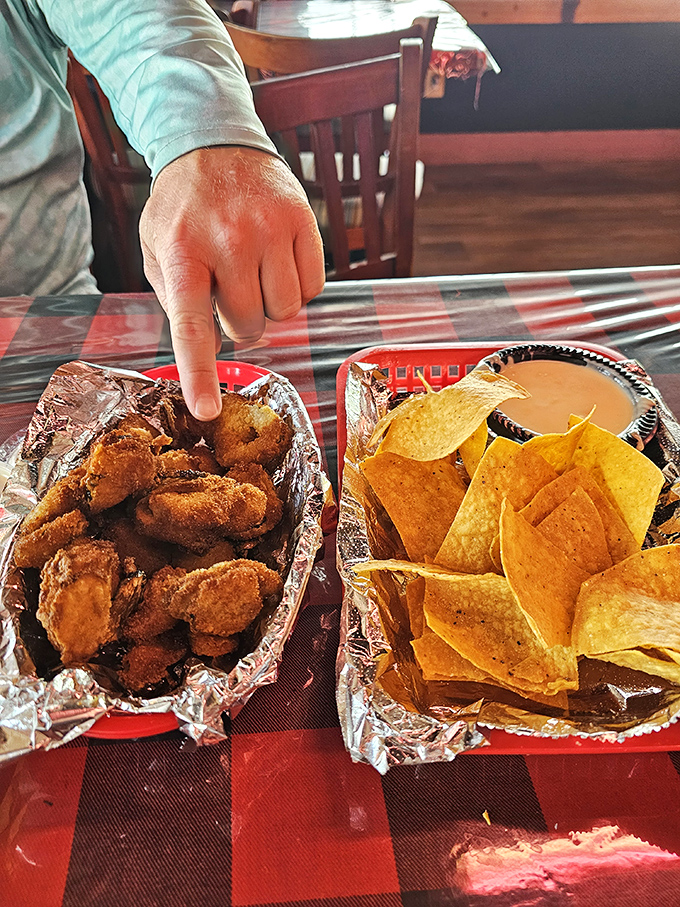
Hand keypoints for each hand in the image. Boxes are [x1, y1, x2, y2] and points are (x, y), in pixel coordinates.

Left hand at [139, 145, 324, 420]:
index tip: (206, 411)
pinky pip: (313, 288)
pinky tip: (278, 262)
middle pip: (249, 326)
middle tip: (230, 292)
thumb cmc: (184, 210)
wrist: (215, 143)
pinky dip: (297, 288)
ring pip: (285, 312)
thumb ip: (177, 299)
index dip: (199, 373)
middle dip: (241, 322)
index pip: (191, 325)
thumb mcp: (157, 249)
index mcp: (182, 252)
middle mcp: (228, 240)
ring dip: (271, 306)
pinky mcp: (302, 221)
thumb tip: (212, 347)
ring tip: (254, 274)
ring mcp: (269, 229)